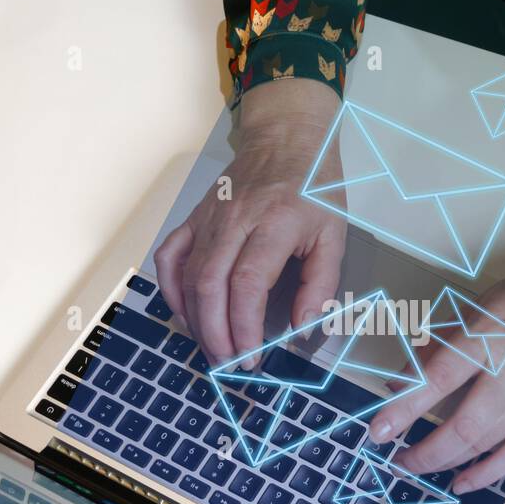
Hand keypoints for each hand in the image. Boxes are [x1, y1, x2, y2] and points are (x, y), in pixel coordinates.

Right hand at [154, 79, 346, 366]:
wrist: (286, 138)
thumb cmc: (314, 187)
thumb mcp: (334, 235)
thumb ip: (321, 286)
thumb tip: (302, 331)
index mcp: (274, 224)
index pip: (247, 285)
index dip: (245, 327)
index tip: (252, 357)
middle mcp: (234, 221)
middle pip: (210, 286)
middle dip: (216, 334)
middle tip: (230, 365)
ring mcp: (208, 219)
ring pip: (187, 277)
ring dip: (196, 321)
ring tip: (213, 350)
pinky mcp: (194, 219)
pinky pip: (170, 258)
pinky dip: (172, 290)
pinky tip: (187, 314)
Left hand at [367, 250, 504, 493]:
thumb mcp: (484, 302)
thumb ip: (443, 341)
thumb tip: (405, 375)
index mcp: (489, 337)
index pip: (437, 380)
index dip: (404, 409)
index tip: (378, 430)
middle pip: (461, 427)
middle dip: (423, 452)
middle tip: (397, 459)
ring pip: (485, 444)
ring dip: (447, 462)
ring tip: (418, 466)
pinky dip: (488, 472)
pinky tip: (463, 482)